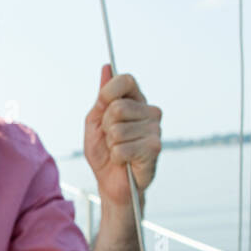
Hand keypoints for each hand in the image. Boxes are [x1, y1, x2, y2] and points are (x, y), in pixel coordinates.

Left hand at [83, 64, 161, 206]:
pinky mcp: (155, 147)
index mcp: (135, 101)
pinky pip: (122, 148)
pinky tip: (125, 160)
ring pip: (118, 130)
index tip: (103, 106)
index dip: (108, 92)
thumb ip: (102, 97)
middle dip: (105, 126)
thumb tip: (107, 68)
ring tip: (118, 150)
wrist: (112, 182)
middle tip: (111, 138)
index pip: (125, 80)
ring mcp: (155, 129)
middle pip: (117, 107)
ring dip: (111, 144)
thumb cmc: (104, 152)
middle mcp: (149, 111)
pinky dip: (116, 156)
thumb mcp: (95, 121)